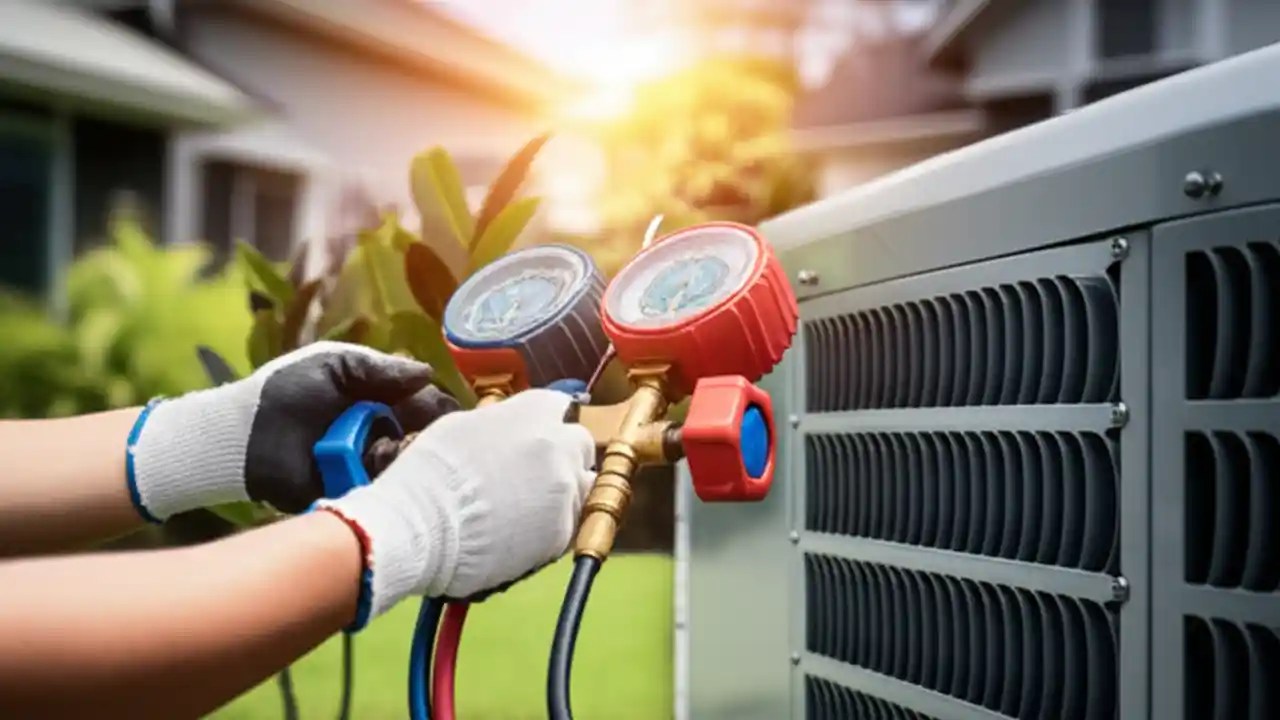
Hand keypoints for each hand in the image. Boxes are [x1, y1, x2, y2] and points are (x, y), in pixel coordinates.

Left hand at [128, 342, 458, 520]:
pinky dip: (382, 482)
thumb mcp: (335, 364)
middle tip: (416, 435)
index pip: (429, 407)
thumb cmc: (285, 388)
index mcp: (384, 401)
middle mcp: (384, 435)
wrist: (242, 431)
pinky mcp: (351, 493)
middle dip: (428, 439)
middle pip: (427, 442)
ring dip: (403, 459)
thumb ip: (381, 368)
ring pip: (409, 469)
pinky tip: (371, 466)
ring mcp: (369, 467)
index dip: (442, 412)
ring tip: (384, 448)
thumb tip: (429, 373)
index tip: (449, 416)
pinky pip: (381, 493)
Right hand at [314, 389, 594, 624]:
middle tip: (534, 473)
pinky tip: (520, 534)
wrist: (420, 526)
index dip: (544, 421)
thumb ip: (499, 423)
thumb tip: (508, 429)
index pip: (557, 405)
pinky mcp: (561, 532)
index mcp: (533, 413)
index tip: (534, 434)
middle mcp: (558, 446)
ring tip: (525, 509)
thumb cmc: (429, 473)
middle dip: (563, 454)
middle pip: (579, 444)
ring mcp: (564, 490)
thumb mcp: (461, 425)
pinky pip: (568, 523)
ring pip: (582, 486)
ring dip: (562, 491)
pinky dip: (551, 526)